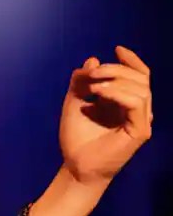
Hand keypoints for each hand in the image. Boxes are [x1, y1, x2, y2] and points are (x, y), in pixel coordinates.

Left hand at [60, 45, 152, 186]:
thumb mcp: (74, 103)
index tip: (116, 48)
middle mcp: (138, 111)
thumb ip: (81, 82)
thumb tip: (92, 60)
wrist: (75, 166)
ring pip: (141, 89)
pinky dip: (118, 93)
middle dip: (117, 69)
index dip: (131, 60)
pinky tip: (99, 93)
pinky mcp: (140, 132)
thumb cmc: (76, 138)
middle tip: (93, 71)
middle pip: (141, 79)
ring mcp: (141, 121)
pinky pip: (137, 104)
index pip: (140, 76)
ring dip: (116, 80)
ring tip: (93, 84)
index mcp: (126, 103)